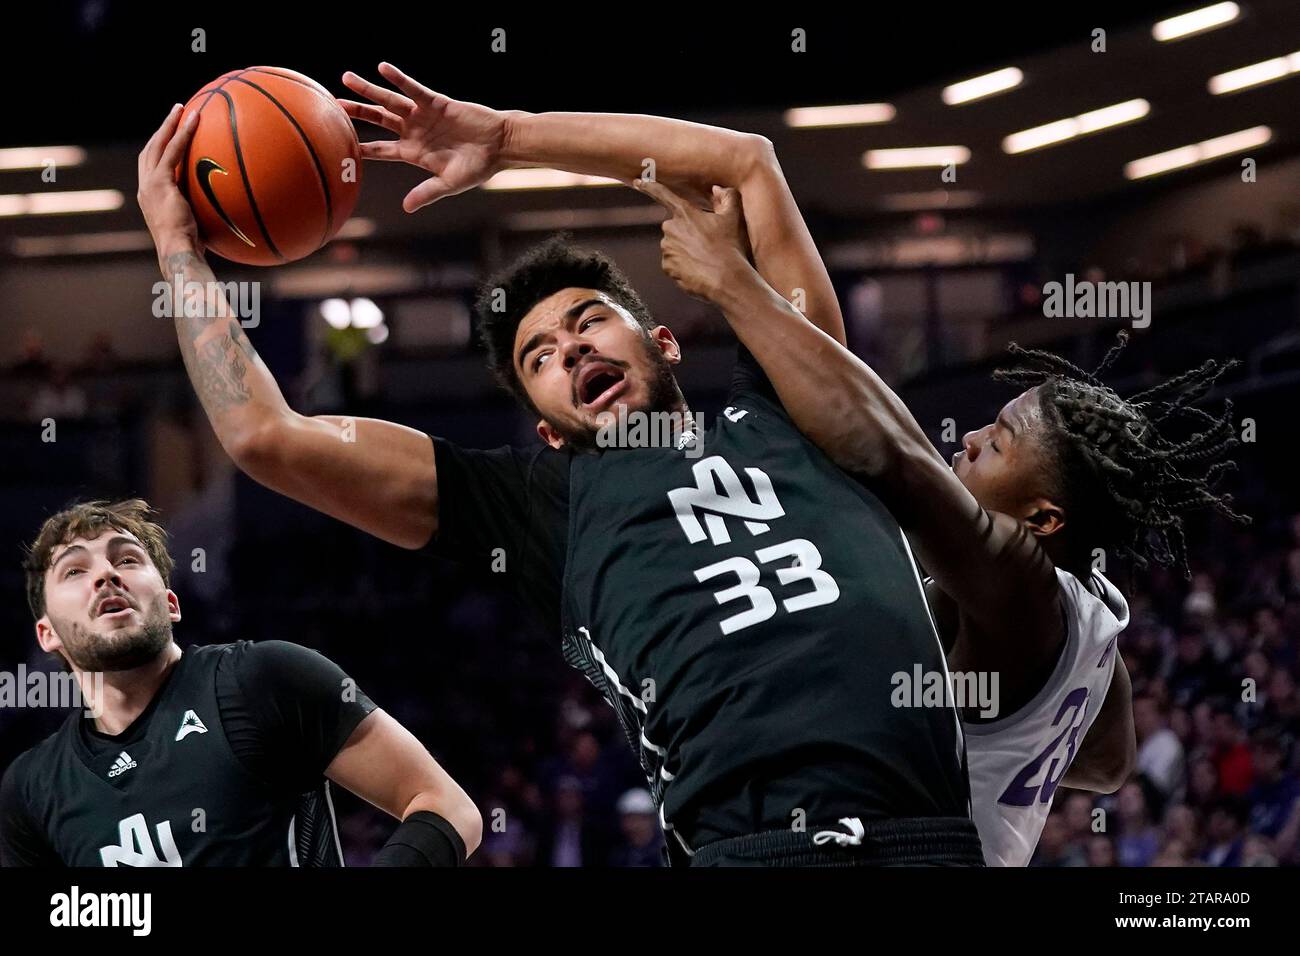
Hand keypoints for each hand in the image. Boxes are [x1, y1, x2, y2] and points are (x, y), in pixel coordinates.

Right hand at [137, 104, 201, 270]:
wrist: (178, 252)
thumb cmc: (191, 249)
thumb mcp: (195, 227)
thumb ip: (202, 215)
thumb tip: (227, 214)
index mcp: (150, 197)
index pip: (152, 167)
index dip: (160, 149)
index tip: (170, 137)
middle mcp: (145, 187)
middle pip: (151, 149)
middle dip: (161, 130)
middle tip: (175, 113)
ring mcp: (149, 183)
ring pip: (158, 144)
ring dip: (170, 124)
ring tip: (182, 108)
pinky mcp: (159, 182)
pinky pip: (172, 151)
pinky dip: (182, 133)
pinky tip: (195, 120)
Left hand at [339, 63, 508, 211]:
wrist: (500, 145)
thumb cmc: (478, 167)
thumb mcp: (451, 183)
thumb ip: (427, 192)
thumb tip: (406, 208)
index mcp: (413, 153)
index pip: (380, 150)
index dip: (360, 148)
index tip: (338, 146)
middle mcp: (414, 132)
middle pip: (378, 120)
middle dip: (357, 113)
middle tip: (334, 106)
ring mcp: (423, 115)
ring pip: (389, 101)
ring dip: (369, 91)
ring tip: (347, 79)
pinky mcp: (436, 102)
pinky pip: (413, 89)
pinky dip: (398, 79)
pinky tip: (382, 69)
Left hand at [633, 178, 751, 302]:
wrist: (726, 280)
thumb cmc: (730, 246)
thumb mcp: (734, 217)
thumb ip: (727, 196)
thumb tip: (717, 189)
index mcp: (684, 213)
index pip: (662, 194)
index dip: (649, 186)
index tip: (637, 182)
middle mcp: (670, 229)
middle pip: (675, 227)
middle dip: (687, 233)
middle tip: (707, 243)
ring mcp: (667, 249)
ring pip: (674, 246)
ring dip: (686, 250)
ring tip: (705, 258)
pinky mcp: (667, 267)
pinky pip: (673, 263)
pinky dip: (683, 265)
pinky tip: (698, 269)